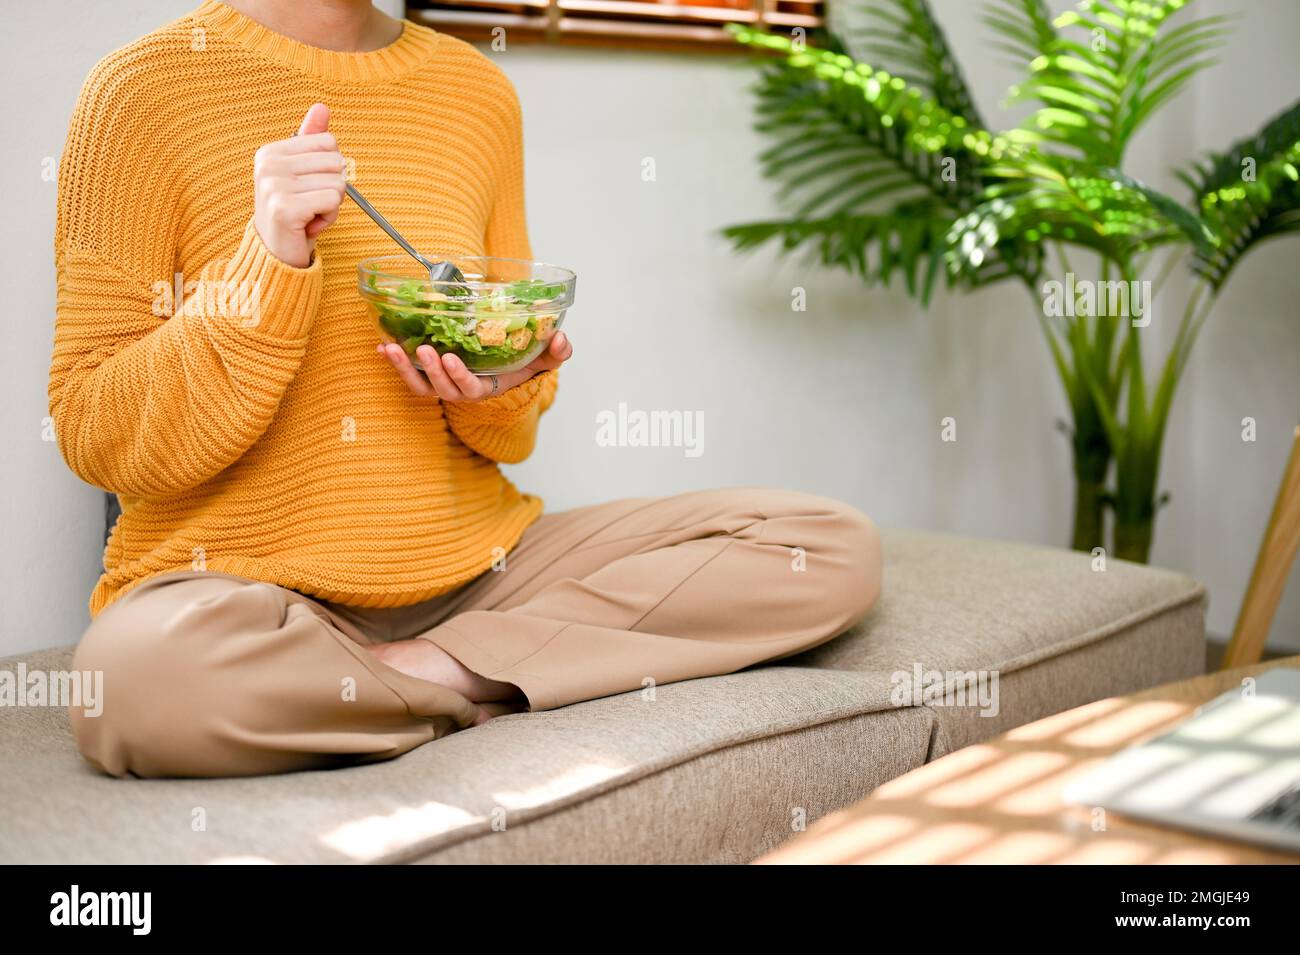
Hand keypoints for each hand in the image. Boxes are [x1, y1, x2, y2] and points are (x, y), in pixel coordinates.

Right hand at [252, 103, 345, 267]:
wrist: (277, 252)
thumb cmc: (295, 212)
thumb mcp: (303, 173)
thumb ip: (311, 140)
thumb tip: (321, 107)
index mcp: (271, 152)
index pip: (329, 142)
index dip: (330, 169)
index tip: (309, 187)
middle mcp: (268, 165)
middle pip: (336, 162)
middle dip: (333, 189)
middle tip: (311, 205)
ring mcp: (274, 186)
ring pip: (337, 184)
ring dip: (331, 207)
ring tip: (309, 216)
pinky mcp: (285, 208)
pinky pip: (332, 202)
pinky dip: (329, 219)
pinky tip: (309, 226)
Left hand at [379, 331, 572, 401]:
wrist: (502, 368)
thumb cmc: (519, 363)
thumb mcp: (542, 358)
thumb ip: (555, 352)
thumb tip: (561, 340)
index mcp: (485, 387)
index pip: (471, 389)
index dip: (460, 377)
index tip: (451, 360)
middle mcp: (460, 390)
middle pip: (442, 388)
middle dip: (431, 370)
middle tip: (425, 349)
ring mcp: (441, 385)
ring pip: (420, 384)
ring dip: (404, 368)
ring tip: (392, 348)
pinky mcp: (427, 376)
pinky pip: (408, 375)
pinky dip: (394, 363)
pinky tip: (382, 347)